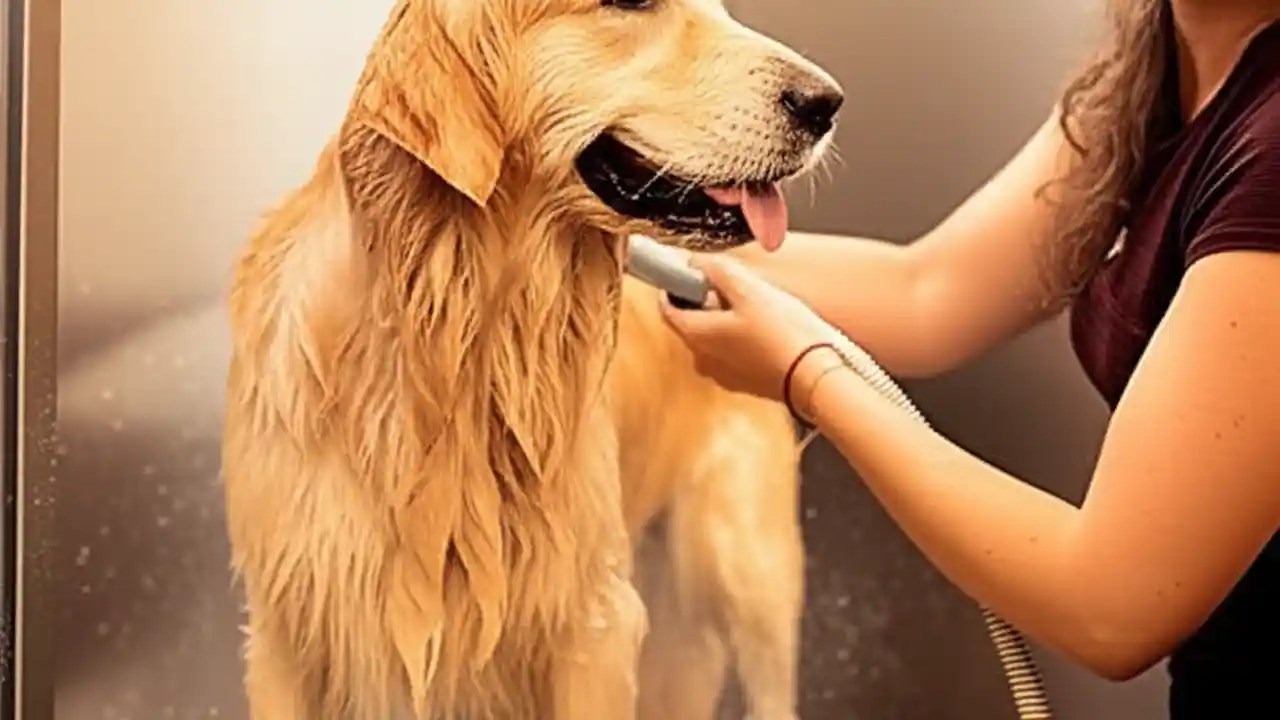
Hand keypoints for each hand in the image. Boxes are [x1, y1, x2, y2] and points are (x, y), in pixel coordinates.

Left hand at [660, 253, 845, 405]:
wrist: (816, 378)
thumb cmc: (783, 334)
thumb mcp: (748, 290)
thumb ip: (717, 271)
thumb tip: (696, 263)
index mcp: (696, 335)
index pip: (667, 308)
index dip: (675, 286)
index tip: (689, 272)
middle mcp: (703, 359)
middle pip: (692, 323)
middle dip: (707, 301)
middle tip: (733, 285)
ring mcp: (724, 375)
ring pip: (715, 338)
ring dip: (727, 320)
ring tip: (758, 307)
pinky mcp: (746, 383)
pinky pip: (735, 354)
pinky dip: (743, 339)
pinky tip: (769, 330)